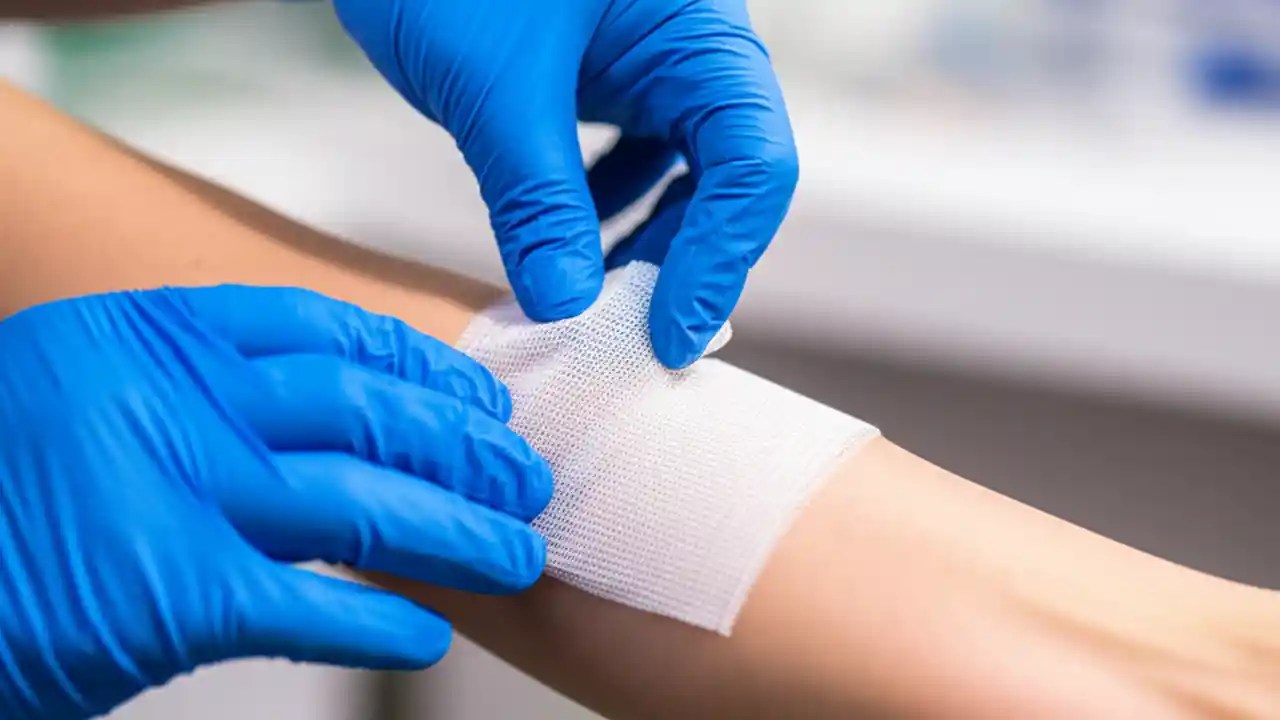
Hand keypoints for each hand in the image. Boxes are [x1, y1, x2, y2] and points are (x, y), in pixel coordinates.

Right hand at [0, 286, 551, 718]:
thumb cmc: (15, 496)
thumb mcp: (99, 400)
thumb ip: (205, 394)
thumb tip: (340, 417)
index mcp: (155, 335)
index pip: (325, 331)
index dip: (418, 363)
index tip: (478, 393)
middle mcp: (175, 397)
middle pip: (365, 412)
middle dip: (463, 448)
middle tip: (525, 476)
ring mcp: (178, 488)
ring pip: (364, 502)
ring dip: (458, 533)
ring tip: (517, 555)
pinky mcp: (175, 591)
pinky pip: (315, 604)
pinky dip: (382, 625)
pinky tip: (429, 637)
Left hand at [334, 0, 798, 368]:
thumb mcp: (494, 87)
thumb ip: (536, 201)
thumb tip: (566, 309)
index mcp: (698, 30)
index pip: (752, 161)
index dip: (719, 258)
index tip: (667, 337)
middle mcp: (690, 50)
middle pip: (729, 181)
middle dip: (684, 264)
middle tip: (630, 341)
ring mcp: (651, 65)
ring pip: (683, 180)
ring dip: (647, 250)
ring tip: (594, 310)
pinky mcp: (608, 80)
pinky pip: (632, 164)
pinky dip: (605, 216)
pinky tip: (566, 253)